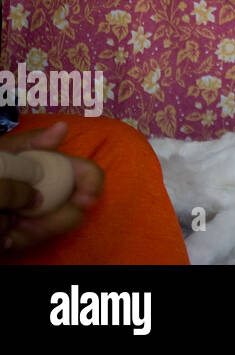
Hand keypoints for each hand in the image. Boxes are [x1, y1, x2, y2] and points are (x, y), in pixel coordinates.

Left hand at [0, 121, 103, 253]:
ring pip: (56, 228)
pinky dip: (22, 239)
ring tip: (13, 224)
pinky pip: (34, 241)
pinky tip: (8, 234)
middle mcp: (55, 192)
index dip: (92, 185)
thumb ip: (31, 142)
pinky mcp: (27, 234)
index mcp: (55, 169)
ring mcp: (42, 214)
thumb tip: (62, 126)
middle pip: (79, 207)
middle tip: (33, 221)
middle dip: (62, 217)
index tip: (85, 199)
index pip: (89, 175)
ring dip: (38, 229)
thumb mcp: (7, 151)